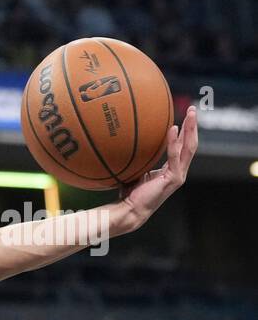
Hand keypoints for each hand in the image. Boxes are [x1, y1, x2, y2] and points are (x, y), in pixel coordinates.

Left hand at [117, 106, 197, 229]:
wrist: (130, 210)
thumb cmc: (130, 193)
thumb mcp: (137, 170)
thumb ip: (139, 157)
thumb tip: (126, 142)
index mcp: (172, 168)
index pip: (183, 147)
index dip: (186, 132)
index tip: (186, 116)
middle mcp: (178, 171)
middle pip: (191, 144)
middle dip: (193, 126)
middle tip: (194, 110)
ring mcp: (178, 175)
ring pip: (189, 148)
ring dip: (191, 130)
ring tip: (191, 114)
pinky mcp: (174, 179)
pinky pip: (174, 156)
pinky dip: (174, 142)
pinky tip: (173, 128)